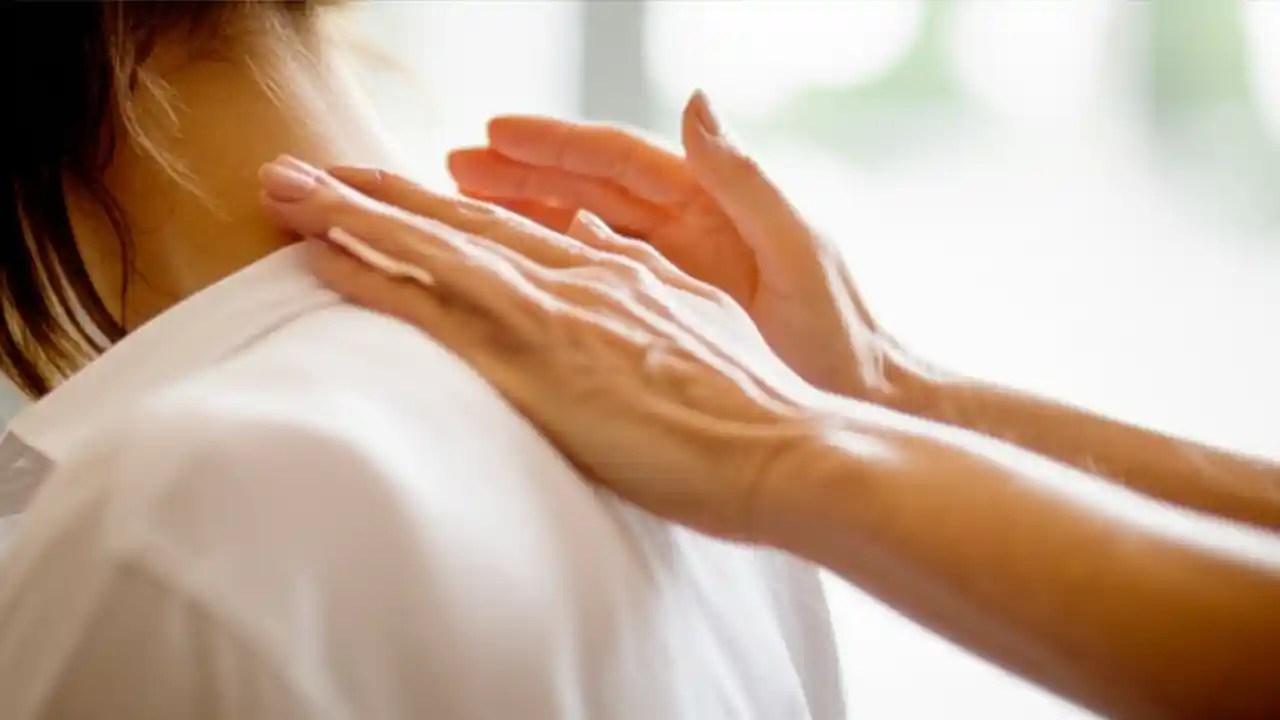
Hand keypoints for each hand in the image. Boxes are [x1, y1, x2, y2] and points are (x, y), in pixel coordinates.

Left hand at [258, 155, 831, 540]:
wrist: (784, 445)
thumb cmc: (752, 402)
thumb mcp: (702, 319)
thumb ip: (645, 276)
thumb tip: (595, 241)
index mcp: (611, 272)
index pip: (504, 229)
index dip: (436, 208)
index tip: (385, 192)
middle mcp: (572, 277)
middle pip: (453, 224)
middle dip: (371, 192)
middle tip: (301, 169)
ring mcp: (548, 316)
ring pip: (430, 249)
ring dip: (349, 214)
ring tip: (283, 189)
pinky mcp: (533, 365)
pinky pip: (432, 310)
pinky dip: (371, 276)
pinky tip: (317, 256)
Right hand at [447, 91, 923, 404]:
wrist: (859, 403)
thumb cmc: (840, 333)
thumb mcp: (797, 250)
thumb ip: (744, 180)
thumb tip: (695, 100)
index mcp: (712, 202)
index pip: (618, 159)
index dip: (553, 144)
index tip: (492, 132)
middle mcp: (685, 226)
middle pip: (586, 187)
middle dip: (520, 173)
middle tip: (450, 167)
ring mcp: (672, 270)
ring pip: (582, 229)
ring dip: (524, 214)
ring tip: (460, 204)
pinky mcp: (665, 313)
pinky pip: (597, 279)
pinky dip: (553, 265)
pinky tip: (510, 263)